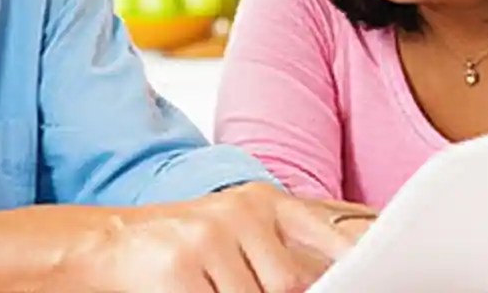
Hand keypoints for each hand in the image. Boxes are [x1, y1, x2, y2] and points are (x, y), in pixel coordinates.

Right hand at [46, 183, 372, 291]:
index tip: (389, 274)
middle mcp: (242, 213)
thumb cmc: (175, 253)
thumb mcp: (233, 241)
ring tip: (205, 283)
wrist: (99, 247)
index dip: (357, 261)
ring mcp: (212, 238)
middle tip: (237, 283)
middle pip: (293, 283)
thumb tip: (326, 282)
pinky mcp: (184, 267)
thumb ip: (280, 258)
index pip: (331, 235)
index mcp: (262, 203)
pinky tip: (188, 290)